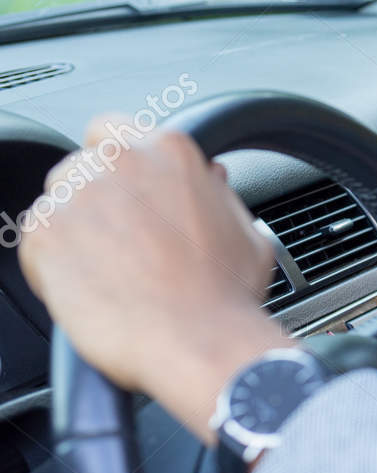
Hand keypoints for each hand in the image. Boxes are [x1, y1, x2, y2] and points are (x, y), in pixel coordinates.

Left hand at [16, 115, 290, 440]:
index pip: (113, 129)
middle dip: (95, 199)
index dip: (117, 163)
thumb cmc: (227, 295)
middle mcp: (117, 161)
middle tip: (121, 242)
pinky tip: (91, 289)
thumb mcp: (244, 231)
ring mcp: (76, 195)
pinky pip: (36, 242)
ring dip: (75, 230)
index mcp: (168, 151)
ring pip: (57, 203)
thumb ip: (217, 195)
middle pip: (79, 166)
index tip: (124, 189)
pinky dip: (54, 266)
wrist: (199, 343)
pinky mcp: (43, 235)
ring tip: (108, 271)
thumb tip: (210, 178)